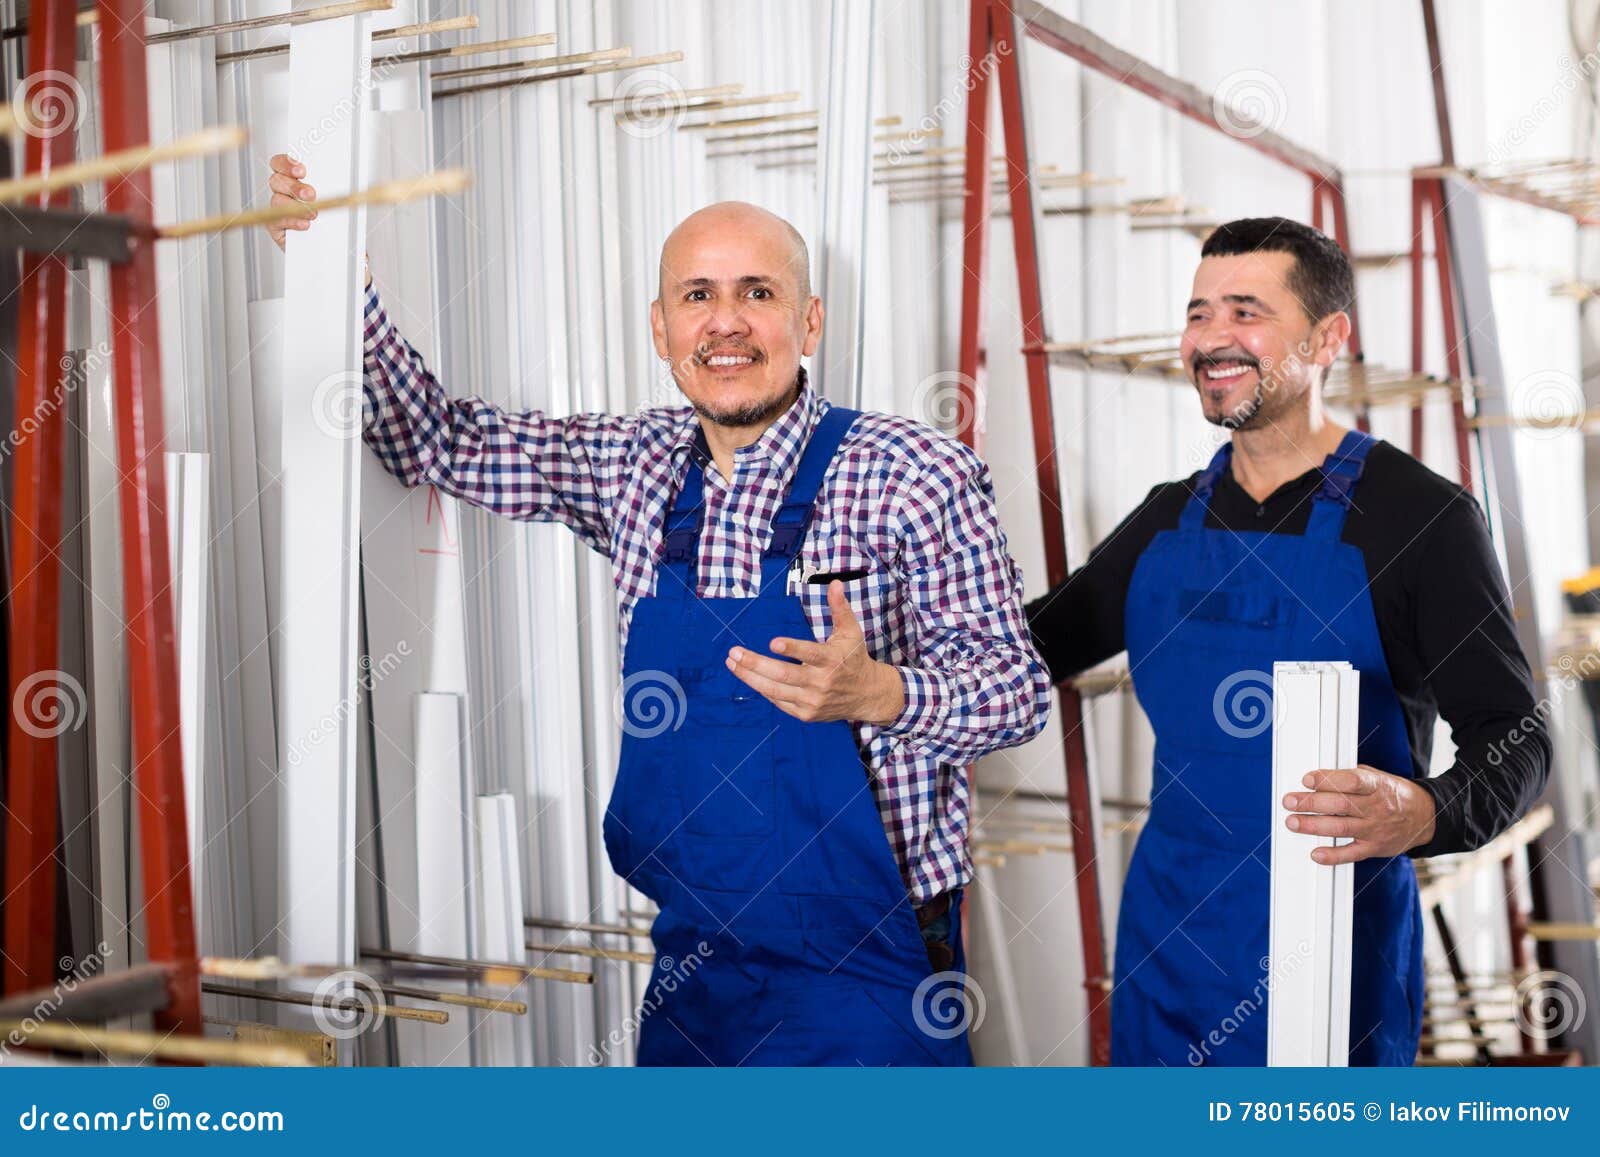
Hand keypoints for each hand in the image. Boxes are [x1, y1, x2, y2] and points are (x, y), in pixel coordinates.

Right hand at [265, 152, 371, 287]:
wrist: (331, 247)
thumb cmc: (330, 220)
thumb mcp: (333, 200)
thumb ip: (332, 188)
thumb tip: (348, 181)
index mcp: (293, 179)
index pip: (280, 164)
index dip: (286, 163)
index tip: (301, 169)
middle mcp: (283, 192)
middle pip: (277, 180)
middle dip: (295, 186)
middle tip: (311, 194)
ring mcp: (278, 209)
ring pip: (277, 200)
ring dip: (296, 205)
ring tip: (313, 214)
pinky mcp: (276, 227)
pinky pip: (277, 221)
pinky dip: (293, 222)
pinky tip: (305, 225)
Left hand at [725, 580, 904, 724]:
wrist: (867, 695)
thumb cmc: (854, 658)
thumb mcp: (851, 632)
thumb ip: (840, 608)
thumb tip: (836, 583)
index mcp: (832, 660)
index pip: (810, 654)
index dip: (792, 649)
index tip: (773, 642)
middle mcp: (821, 682)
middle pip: (783, 674)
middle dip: (755, 663)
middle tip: (734, 652)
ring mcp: (812, 700)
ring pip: (775, 690)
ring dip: (750, 676)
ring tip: (732, 663)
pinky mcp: (805, 713)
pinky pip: (778, 701)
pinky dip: (762, 688)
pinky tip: (748, 675)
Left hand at [1282, 765, 1436, 863]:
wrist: (1426, 818)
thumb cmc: (1394, 794)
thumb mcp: (1379, 777)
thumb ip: (1352, 776)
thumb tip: (1320, 776)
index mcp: (1376, 786)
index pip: (1351, 781)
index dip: (1328, 780)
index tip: (1307, 779)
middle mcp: (1375, 808)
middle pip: (1340, 804)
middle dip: (1311, 803)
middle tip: (1289, 801)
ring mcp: (1375, 830)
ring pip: (1341, 827)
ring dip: (1313, 826)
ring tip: (1293, 822)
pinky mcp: (1374, 848)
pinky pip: (1351, 854)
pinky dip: (1333, 856)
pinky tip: (1316, 854)